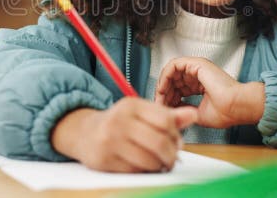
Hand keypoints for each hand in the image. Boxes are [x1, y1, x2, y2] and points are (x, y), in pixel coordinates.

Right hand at [51, 97, 196, 172]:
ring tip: (158, 164)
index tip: (177, 143)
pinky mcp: (104, 159)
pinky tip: (142, 166)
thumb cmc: (118, 123)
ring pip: (149, 160)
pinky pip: (134, 171)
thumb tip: (193, 114)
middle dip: (171, 156)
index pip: (166, 121)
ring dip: (159, 166)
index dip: (176, 136)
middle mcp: (119, 120)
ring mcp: (110, 141)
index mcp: (131, 105)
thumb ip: (167, 116)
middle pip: (159, 143)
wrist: (83, 132)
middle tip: (172, 160)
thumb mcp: (141, 113)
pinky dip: (143, 172)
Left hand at [155, 57, 264, 127]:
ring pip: (171, 72)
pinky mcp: (196, 64)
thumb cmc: (225, 112)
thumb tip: (172, 108)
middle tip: (160, 105)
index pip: (179, 88)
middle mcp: (199, 74)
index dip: (169, 98)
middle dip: (164, 93)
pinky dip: (165, 76)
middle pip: (174, 80)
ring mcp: (197, 68)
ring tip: (160, 99)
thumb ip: (184, 108)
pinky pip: (174, 65)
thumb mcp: (197, 113)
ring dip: (163, 85)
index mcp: (202, 84)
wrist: (236, 107)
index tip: (164, 109)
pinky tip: (163, 89)